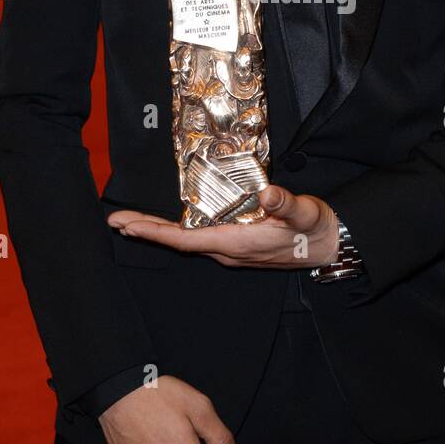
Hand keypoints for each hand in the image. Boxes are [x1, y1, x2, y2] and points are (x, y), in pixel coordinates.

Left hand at [107, 185, 339, 268]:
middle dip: (146, 231)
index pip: (187, 240)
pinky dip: (176, 231)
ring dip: (158, 232)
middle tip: (116, 221)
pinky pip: (198, 239)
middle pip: (178, 242)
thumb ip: (286, 203)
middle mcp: (228, 251)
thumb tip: (268, 192)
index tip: (129, 225)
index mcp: (237, 244)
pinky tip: (169, 225)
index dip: (156, 232)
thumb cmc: (315, 229)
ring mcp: (231, 250)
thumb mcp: (305, 213)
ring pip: (186, 242)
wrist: (328, 246)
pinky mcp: (236, 245)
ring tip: (131, 222)